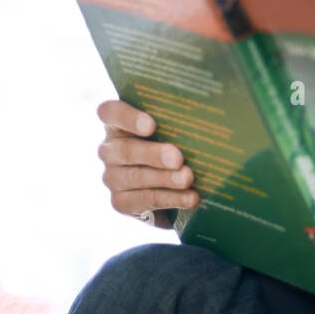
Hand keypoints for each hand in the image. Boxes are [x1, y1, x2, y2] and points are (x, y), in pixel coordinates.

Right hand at [96, 100, 198, 220]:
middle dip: (153, 154)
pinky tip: (190, 197)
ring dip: (165, 178)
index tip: (151, 125)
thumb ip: (177, 121)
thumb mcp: (172, 129)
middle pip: (124, 150)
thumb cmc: (171, 145)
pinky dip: (170, 199)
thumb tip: (205, 115)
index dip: (127, 117)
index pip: (109, 112)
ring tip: (188, 178)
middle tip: (178, 158)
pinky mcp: (120, 201)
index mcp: (119, 124)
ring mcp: (112, 177)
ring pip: (135, 177)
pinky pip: (144, 200)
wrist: (167, 186)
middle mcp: (109, 150)